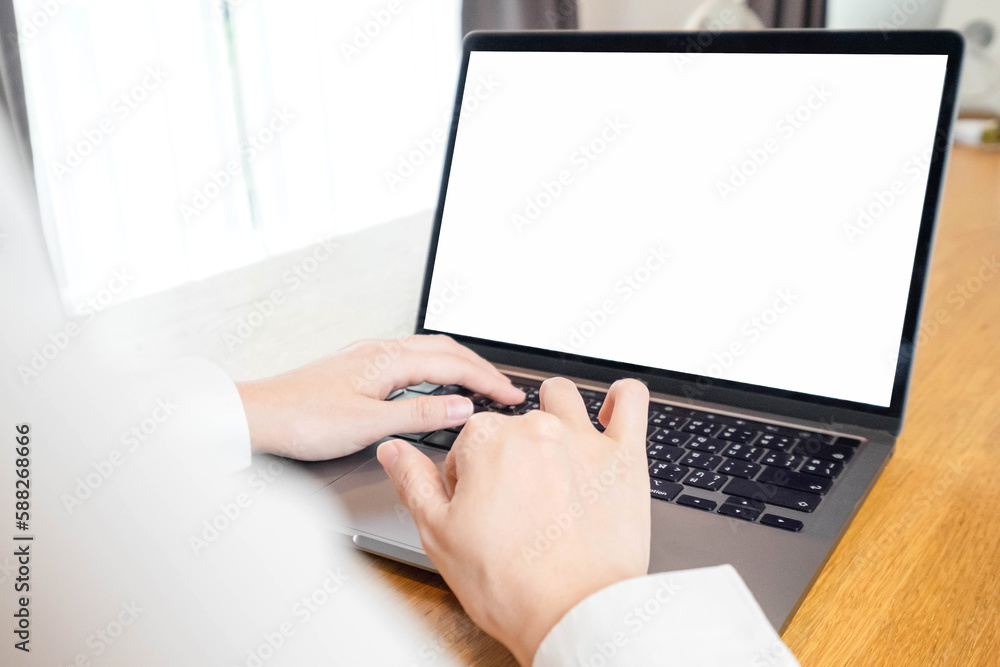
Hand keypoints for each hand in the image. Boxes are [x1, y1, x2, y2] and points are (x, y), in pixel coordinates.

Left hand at [235, 335, 524, 460]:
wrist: (256, 416)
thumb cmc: (302, 420)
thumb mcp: (369, 424)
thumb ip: (420, 415)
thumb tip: (463, 408)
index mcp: (388, 360)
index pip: (453, 365)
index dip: (487, 380)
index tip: (512, 395)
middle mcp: (380, 351)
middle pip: (445, 350)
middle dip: (479, 367)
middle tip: (505, 388)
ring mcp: (367, 357)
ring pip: (427, 352)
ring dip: (458, 365)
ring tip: (479, 383)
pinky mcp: (356, 368)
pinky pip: (409, 359)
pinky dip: (435, 369)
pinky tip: (433, 383)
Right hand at [377, 377, 650, 665]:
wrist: (573, 614)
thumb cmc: (509, 583)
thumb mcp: (437, 535)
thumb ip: (413, 481)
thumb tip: (394, 450)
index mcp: (484, 441)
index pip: (468, 442)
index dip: (469, 477)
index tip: (479, 506)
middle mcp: (533, 429)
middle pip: (513, 424)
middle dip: (509, 454)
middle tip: (515, 502)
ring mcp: (582, 439)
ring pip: (563, 398)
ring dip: (556, 412)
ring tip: (557, 450)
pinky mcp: (624, 456)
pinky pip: (632, 400)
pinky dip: (623, 398)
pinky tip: (614, 411)